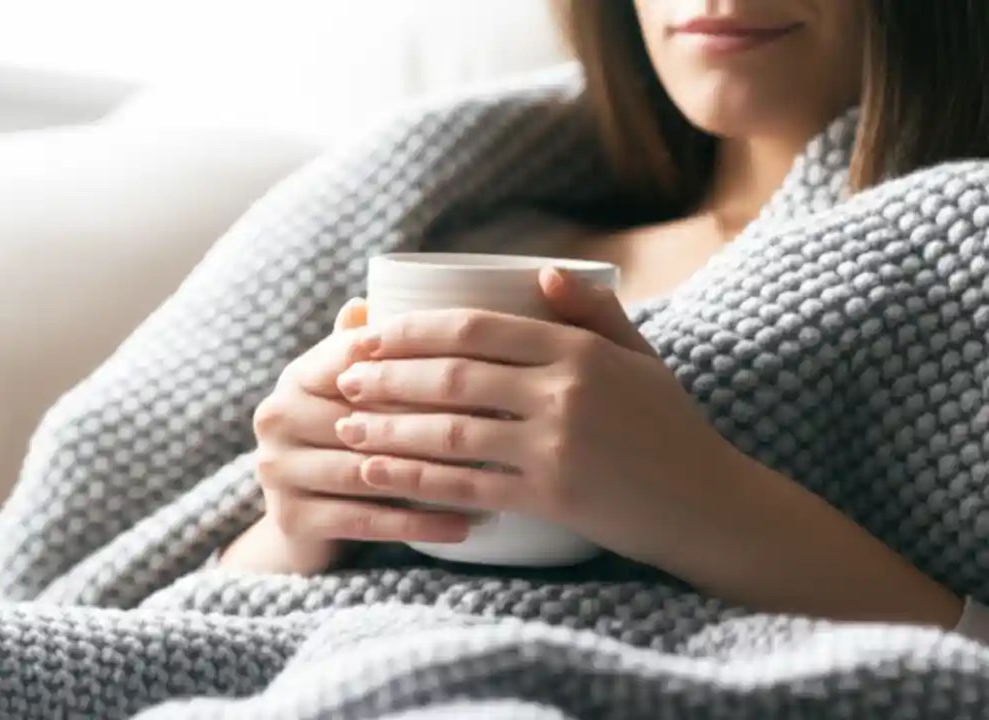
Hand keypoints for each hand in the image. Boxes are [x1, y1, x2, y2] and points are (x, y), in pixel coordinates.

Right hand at [219, 298, 472, 574]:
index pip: (359, 359)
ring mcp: (278, 468)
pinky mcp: (290, 517)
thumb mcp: (351, 392)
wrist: (303, 521)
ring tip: (492, 477)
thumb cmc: (345, 443)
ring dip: (434, 477)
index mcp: (297, 375)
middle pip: (367, 417)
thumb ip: (358, 349)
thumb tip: (365, 301)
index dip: (419, 364)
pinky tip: (464, 525)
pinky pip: (365, 520)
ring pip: (369, 470)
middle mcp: (277, 416)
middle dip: (436, 423)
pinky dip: (419, 523)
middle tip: (499, 428)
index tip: (482, 370)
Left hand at [329, 268, 746, 568]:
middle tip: (343, 378)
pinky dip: (415, 481)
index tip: (368, 335)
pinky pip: (467, 486)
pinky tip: (377, 476)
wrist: (707, 504)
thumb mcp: (640, 357)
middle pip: (452, 375)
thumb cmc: (669, 427)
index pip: (475, 327)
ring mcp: (555, 445)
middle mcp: (562, 391)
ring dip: (388, 429)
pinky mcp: (550, 496)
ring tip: (346, 426)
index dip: (412, 331)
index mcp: (577, 349)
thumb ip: (592, 312)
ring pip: (450, 431)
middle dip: (387, 376)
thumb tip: (542, 272)